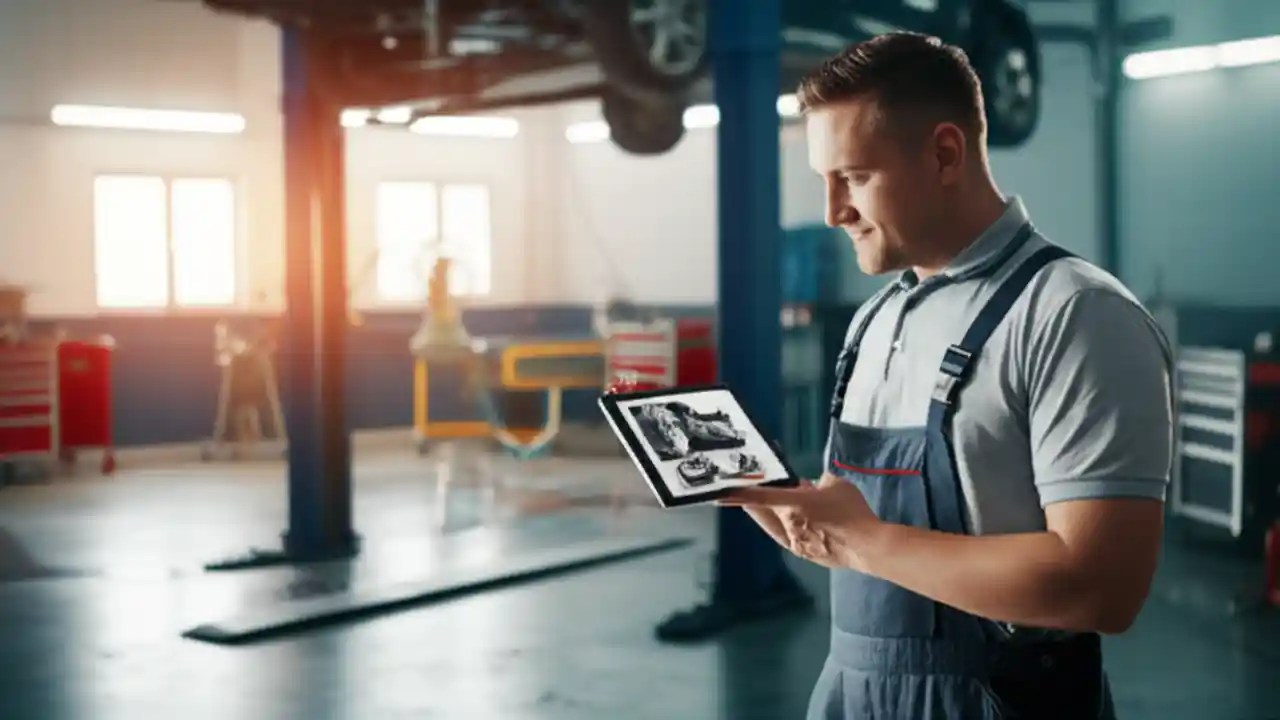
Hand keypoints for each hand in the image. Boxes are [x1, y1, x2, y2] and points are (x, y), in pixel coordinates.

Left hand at [718, 473, 882, 571]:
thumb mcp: (835, 484)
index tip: (720, 492)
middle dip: (756, 500)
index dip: (737, 493)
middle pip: (761, 511)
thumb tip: (805, 486)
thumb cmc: (852, 512)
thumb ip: (816, 482)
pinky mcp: (802, 554)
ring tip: (775, 504)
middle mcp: (787, 525)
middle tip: (750, 491)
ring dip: (772, 514)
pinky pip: (786, 536)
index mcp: (792, 505)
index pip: (757, 496)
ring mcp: (793, 543)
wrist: (868, 546)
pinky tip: (796, 521)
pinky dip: (786, 526)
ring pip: (773, 525)